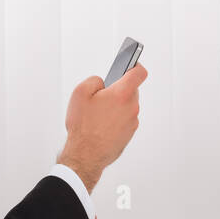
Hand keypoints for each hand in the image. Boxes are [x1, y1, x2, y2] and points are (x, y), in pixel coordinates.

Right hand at [58, 64, 147, 191]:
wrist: (86, 155)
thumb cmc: (83, 126)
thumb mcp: (80, 93)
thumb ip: (95, 80)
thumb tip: (103, 82)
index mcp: (122, 93)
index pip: (139, 72)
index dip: (135, 65)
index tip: (130, 64)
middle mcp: (132, 106)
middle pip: (131, 90)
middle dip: (118, 89)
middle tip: (103, 94)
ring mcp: (132, 121)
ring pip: (127, 106)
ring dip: (116, 105)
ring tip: (99, 112)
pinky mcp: (130, 133)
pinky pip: (125, 119)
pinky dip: (116, 118)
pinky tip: (102, 123)